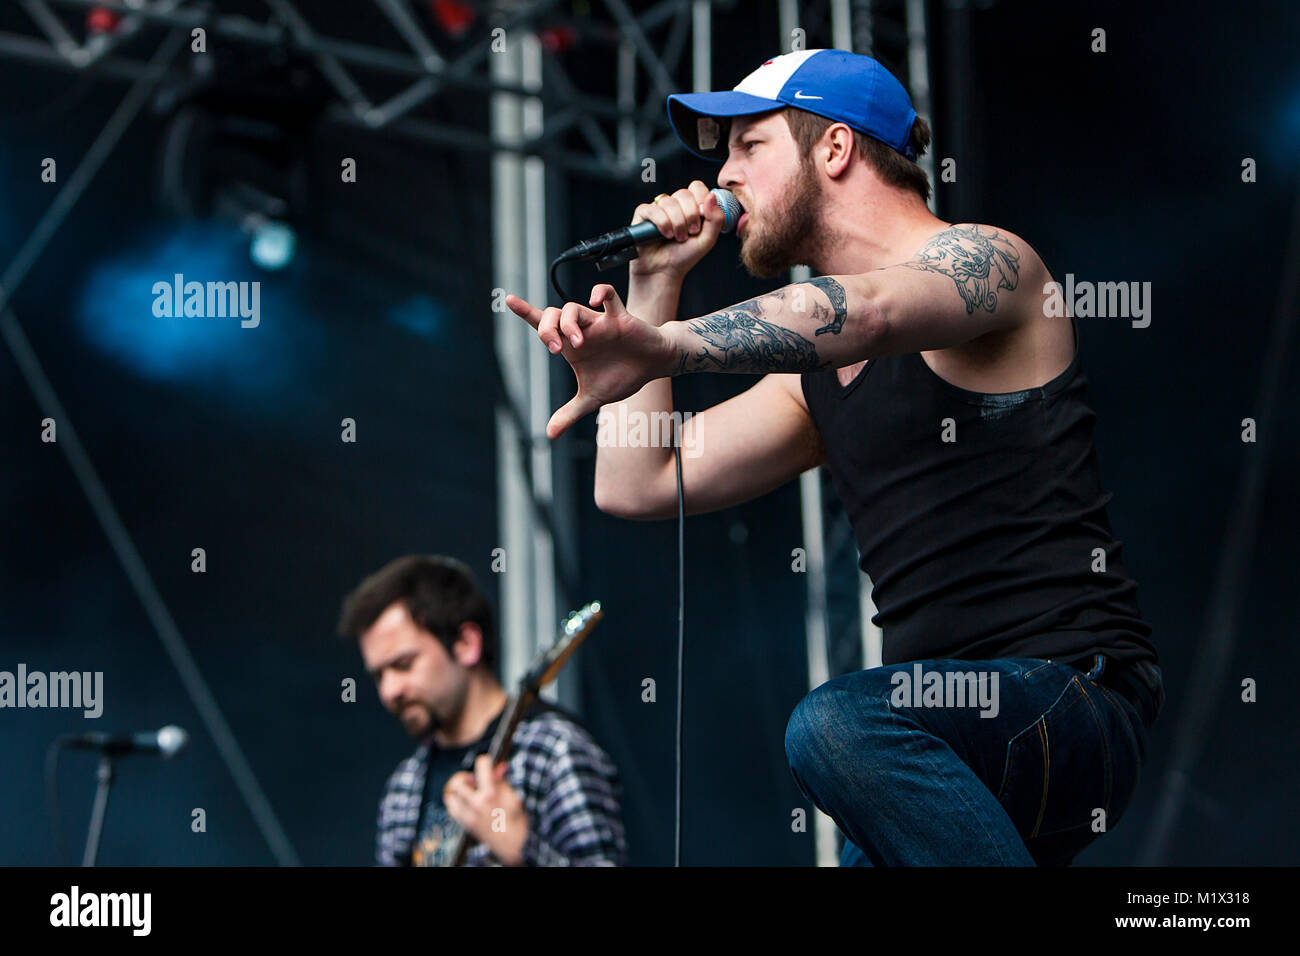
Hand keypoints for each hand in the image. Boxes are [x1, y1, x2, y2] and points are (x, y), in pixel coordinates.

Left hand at [443, 755, 527, 865]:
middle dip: (465, 777)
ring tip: (470, 791)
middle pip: (458, 782)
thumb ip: (501, 780)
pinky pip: (452, 809)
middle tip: (473, 779)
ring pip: (451, 796)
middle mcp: (475, 804)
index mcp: (490, 795)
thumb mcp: (512, 796)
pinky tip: (467, 803)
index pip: (481, 766)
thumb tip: (499, 766)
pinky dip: (457, 803)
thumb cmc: (515, 820)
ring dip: (458, 790)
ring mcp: (468, 816)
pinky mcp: (465, 824)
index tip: (487, 762)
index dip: (485, 761)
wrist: (512, 843)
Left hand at [505, 283, 675, 438]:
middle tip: (555, 350)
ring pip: (573, 308)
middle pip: (553, 315)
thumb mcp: (592, 399)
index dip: (525, 311)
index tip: (508, 300)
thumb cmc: (621, 376)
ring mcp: (599, 323)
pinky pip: (610, 297)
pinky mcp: (621, 319)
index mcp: (571, 346)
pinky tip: (594, 300)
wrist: (652, 367)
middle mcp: (581, 330)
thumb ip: (569, 413)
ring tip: (577, 344)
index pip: (543, 324)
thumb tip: (550, 434)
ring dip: (569, 323)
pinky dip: (601, 293)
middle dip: (547, 329)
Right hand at [628, 181, 729, 281]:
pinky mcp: (643, 214)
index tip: (702, 217)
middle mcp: (674, 205)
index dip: (701, 200)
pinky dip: (662, 223)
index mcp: (690, 206)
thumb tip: (712, 196)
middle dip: (690, 216)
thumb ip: (716, 218)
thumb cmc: (684, 256)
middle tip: (690, 232)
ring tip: (677, 238)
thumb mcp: (708, 239)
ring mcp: (658, 208)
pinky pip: (653, 209)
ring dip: (676, 223)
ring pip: (669, 202)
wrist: (664, 271)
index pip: (697, 187)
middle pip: (683, 194)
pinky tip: (665, 234)